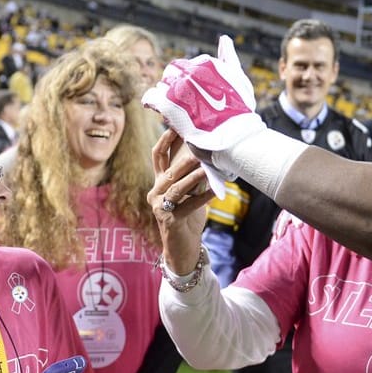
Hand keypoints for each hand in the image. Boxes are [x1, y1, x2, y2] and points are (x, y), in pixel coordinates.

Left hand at [141, 36, 264, 194]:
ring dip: (166, 95)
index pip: (189, 66)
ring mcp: (178, 87)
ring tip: (174, 110)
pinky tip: (154, 107)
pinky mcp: (168, 104)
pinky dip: (151, 101)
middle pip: (173, 73)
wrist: (236, 138)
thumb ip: (229, 57)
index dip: (190, 80)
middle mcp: (191, 71)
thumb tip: (224, 38)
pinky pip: (151, 97)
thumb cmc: (241, 111)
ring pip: (162, 85)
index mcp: (206, 63)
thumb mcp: (238, 78)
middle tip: (183, 103)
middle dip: (176, 85)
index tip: (195, 94)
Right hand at [149, 131, 213, 273]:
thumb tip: (206, 152)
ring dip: (193, 176)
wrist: (183, 247)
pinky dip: (203, 197)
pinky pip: (189, 206)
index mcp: (159, 181)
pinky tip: (216, 191)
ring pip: (177, 187)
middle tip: (199, 145)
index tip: (176, 125)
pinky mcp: (170, 221)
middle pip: (168, 170)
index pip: (158, 155)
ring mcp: (160, 207)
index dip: (165, 140)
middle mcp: (155, 192)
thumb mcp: (189, 192)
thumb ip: (192, 175)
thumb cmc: (188, 216)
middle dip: (184, 158)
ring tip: (206, 167)